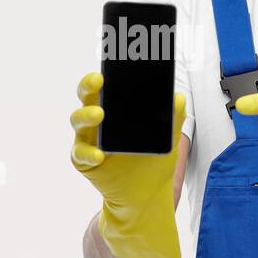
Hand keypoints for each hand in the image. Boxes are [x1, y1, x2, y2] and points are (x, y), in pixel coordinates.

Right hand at [70, 72, 186, 257]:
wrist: (146, 195)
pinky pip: (81, 153)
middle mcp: (98, 120)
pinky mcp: (85, 161)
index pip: (107, 85)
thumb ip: (173, 119)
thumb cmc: (153, 163)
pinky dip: (89, 152)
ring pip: (78, 120)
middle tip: (99, 79)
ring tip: (99, 114)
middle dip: (89, 85)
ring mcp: (88, 139)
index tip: (112, 61)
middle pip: (87, 96)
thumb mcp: (169, 140)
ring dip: (86, 114)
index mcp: (116, 108)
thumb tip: (179, 97)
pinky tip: (100, 154)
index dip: (107, 72)